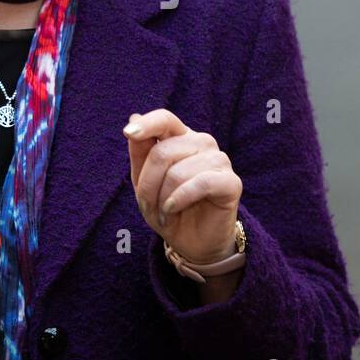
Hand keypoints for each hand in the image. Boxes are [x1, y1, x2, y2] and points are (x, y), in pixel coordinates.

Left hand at [123, 109, 241, 264]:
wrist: (193, 242)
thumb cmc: (168, 207)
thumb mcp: (144, 181)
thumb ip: (140, 151)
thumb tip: (134, 117)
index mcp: (181, 137)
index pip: (165, 119)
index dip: (147, 124)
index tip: (128, 133)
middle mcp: (202, 143)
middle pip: (163, 152)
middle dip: (147, 184)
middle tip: (147, 206)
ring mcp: (219, 160)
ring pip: (178, 172)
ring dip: (162, 198)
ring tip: (163, 212)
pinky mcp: (231, 182)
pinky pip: (200, 183)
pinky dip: (180, 199)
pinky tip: (173, 209)